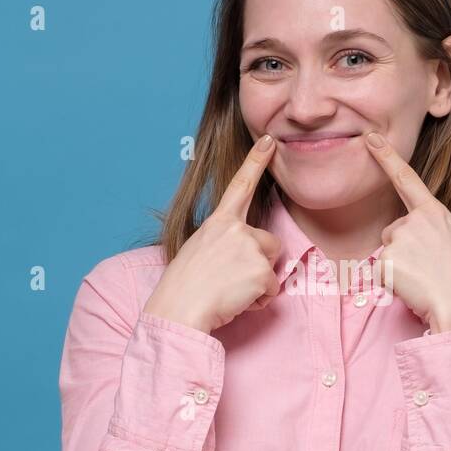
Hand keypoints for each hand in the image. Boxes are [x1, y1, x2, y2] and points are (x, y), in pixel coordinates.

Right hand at [143, 134, 282, 333]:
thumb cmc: (184, 287)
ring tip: (230, 291)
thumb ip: (225, 244)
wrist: (178, 309)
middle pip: (269, 242)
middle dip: (259, 263)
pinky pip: (272, 289)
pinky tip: (235, 301)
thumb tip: (247, 255)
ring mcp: (248, 248)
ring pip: (272, 266)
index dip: (256, 161)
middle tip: (230, 279)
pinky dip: (259, 300)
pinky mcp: (260, 270)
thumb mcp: (199, 251)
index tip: (268, 141)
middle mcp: (235, 229)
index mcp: (217, 222)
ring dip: (258, 283)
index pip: (239, 185)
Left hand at [365, 132, 450, 333]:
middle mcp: (415, 220)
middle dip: (404, 251)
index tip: (371, 137)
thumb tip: (407, 237)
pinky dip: (393, 284)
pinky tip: (414, 287)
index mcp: (435, 213)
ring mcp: (401, 238)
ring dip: (400, 268)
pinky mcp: (387, 260)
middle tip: (429, 268)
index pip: (407, 178)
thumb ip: (430, 229)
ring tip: (425, 279)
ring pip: (387, 252)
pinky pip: (381, 273)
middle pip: (392, 231)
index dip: (387, 156)